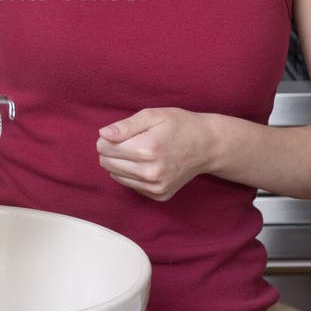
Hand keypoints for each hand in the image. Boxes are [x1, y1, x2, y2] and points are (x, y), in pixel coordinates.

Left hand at [96, 107, 210, 200]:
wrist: (208, 145)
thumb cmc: (180, 125)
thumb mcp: (153, 115)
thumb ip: (126, 126)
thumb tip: (103, 134)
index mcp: (147, 149)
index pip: (104, 148)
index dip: (107, 138)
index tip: (118, 133)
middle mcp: (151, 172)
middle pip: (107, 163)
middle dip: (111, 150)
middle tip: (129, 140)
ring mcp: (156, 187)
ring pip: (115, 176)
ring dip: (120, 163)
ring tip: (139, 151)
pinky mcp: (160, 195)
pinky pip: (130, 185)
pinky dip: (132, 174)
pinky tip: (147, 163)